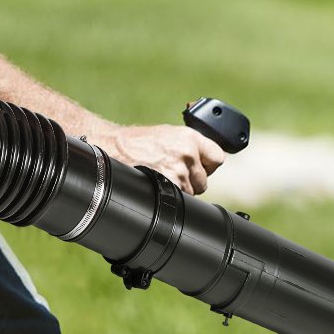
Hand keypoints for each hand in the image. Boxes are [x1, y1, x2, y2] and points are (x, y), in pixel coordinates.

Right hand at [103, 124, 225, 194]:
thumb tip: (204, 161)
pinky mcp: (170, 183)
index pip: (218, 158)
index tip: (201, 168)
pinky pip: (180, 198)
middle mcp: (188, 152)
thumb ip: (190, 146)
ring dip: (179, 189)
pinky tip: (158, 184)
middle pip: (204, 180)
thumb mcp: (169, 134)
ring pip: (192, 192)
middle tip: (173, 174)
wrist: (115, 146)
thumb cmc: (138, 141)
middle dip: (191, 181)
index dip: (208, 166)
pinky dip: (170, 195)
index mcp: (191, 137)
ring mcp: (179, 169)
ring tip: (162, 176)